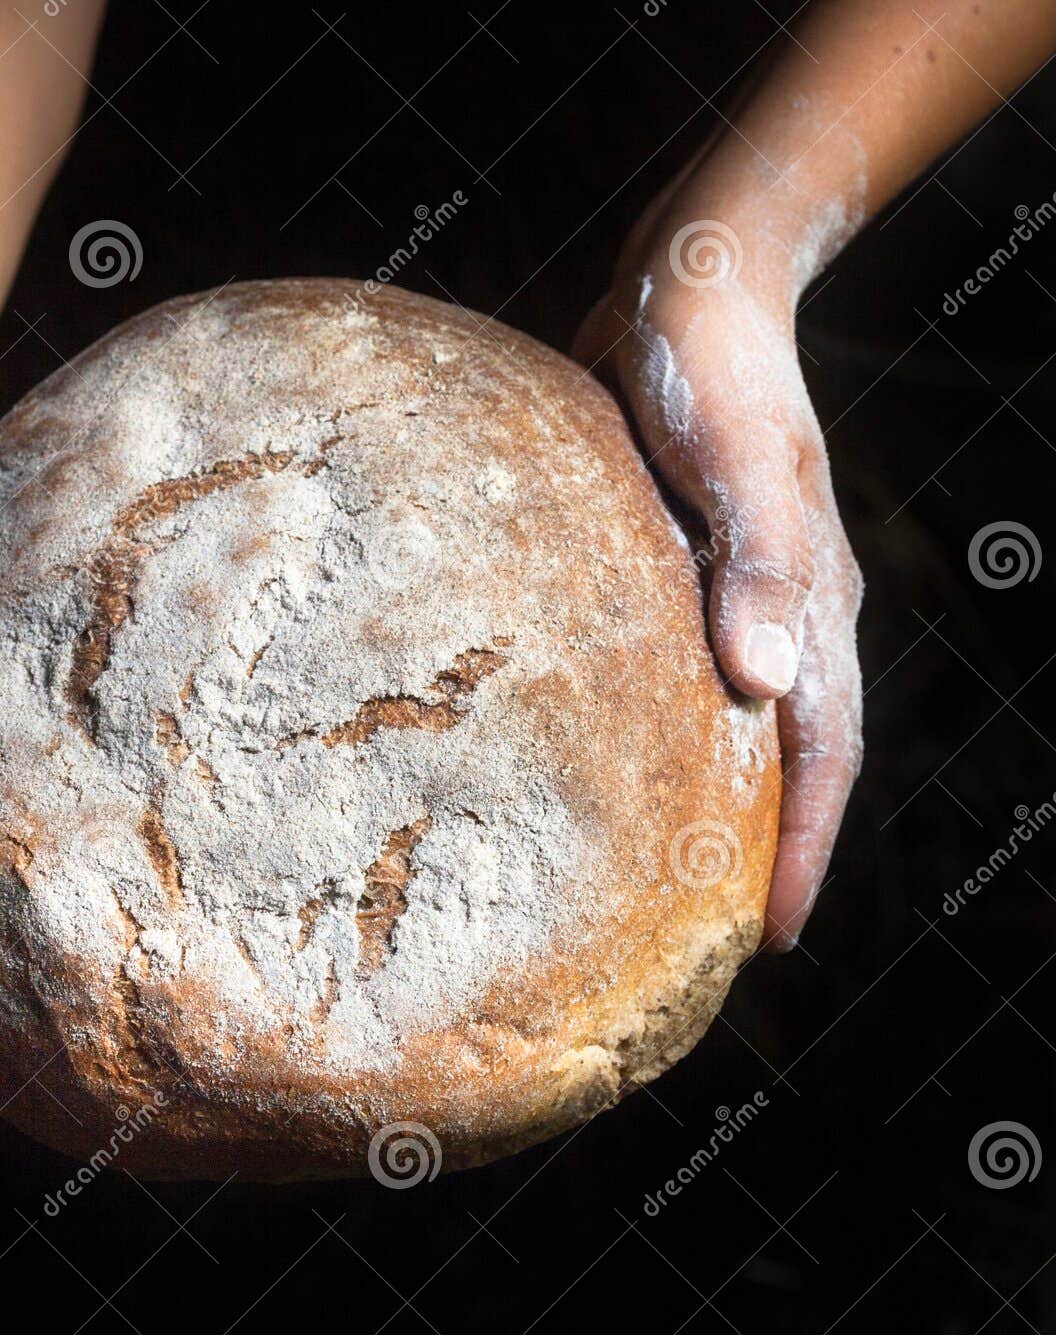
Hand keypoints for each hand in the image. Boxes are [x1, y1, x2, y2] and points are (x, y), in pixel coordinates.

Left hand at [574, 202, 862, 950]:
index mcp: (813, 601)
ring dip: (725, 797)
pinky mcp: (685, 568)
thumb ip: (755, 564)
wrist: (683, 285)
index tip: (774, 936)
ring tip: (678, 873)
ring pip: (743, 720)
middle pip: (793, 754)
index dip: (806, 848)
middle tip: (720, 933)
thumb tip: (759, 682)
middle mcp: (786, 609)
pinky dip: (673, 731)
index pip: (823, 753)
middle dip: (772, 845)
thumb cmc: (710, 367)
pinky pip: (687, 671)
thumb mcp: (737, 460)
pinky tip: (623, 759)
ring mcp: (738, 590)